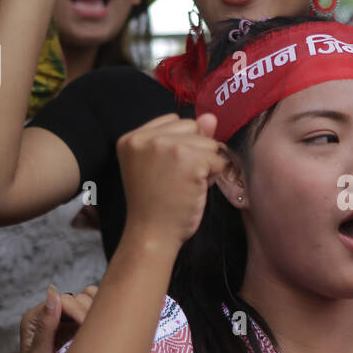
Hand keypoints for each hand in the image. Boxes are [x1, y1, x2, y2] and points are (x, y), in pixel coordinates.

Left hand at [19, 284, 97, 352]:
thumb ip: (46, 326)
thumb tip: (53, 294)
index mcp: (35, 318)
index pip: (62, 300)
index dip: (78, 310)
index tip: (88, 326)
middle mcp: (49, 315)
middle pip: (76, 299)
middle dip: (88, 313)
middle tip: (96, 333)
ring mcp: (65, 321)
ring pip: (87, 302)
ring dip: (96, 313)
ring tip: (99, 332)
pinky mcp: (78, 328)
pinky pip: (93, 310)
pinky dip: (101, 314)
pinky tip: (104, 328)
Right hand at [116, 113, 225, 250]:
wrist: (152, 234)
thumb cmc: (157, 204)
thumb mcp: (164, 165)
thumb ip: (185, 137)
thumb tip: (211, 117)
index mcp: (132, 137)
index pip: (174, 121)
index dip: (181, 145)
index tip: (166, 171)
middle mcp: (147, 137)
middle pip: (193, 127)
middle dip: (194, 151)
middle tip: (176, 179)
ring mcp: (168, 146)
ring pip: (209, 142)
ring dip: (206, 164)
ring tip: (185, 184)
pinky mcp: (189, 160)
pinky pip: (219, 160)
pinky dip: (215, 176)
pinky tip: (195, 190)